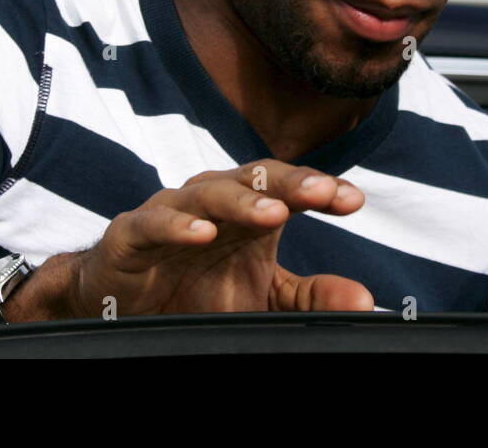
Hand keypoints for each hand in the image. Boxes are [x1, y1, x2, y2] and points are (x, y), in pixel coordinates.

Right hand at [57, 160, 373, 316]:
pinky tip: (203, 234)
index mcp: (246, 211)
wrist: (122, 309)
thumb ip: (311, 297)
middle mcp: (211, 203)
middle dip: (290, 182)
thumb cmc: (196, 294)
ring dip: (241, 200)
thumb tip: (366, 300)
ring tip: (273, 213)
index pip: (289, 188)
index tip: (353, 200)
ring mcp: (169, 214)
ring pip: (207, 193)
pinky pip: (152, 223)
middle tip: (323, 193)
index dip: (320, 189)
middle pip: (254, 179)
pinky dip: (176, 225)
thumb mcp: (263, 300)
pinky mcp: (128, 235)